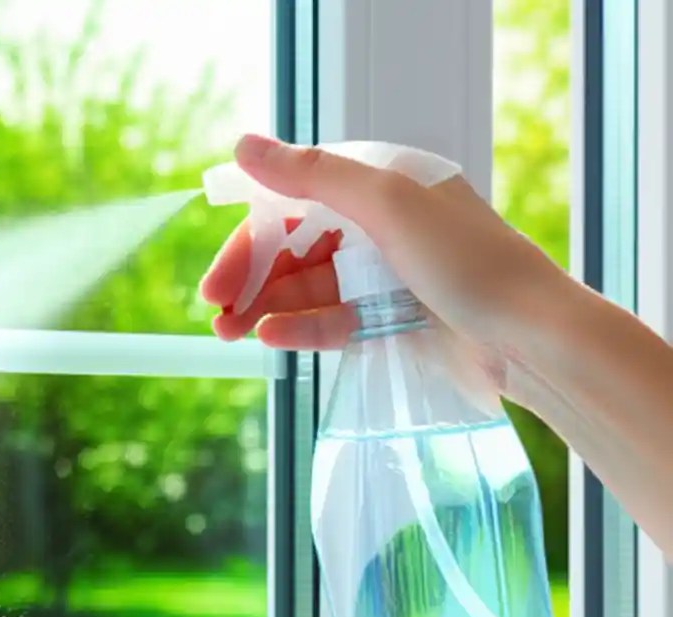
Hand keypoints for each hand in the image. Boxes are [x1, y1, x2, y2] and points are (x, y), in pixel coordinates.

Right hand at [199, 134, 569, 355]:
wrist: (533, 340)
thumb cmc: (470, 263)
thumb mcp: (387, 206)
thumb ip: (312, 177)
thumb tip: (244, 146)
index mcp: (383, 184)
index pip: (296, 202)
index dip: (252, 235)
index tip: (218, 274)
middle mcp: (383, 225)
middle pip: (297, 247)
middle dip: (252, 277)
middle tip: (215, 310)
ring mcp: (388, 274)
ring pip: (310, 287)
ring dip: (267, 306)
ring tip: (230, 332)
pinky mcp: (394, 319)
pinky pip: (335, 319)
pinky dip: (302, 327)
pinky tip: (271, 338)